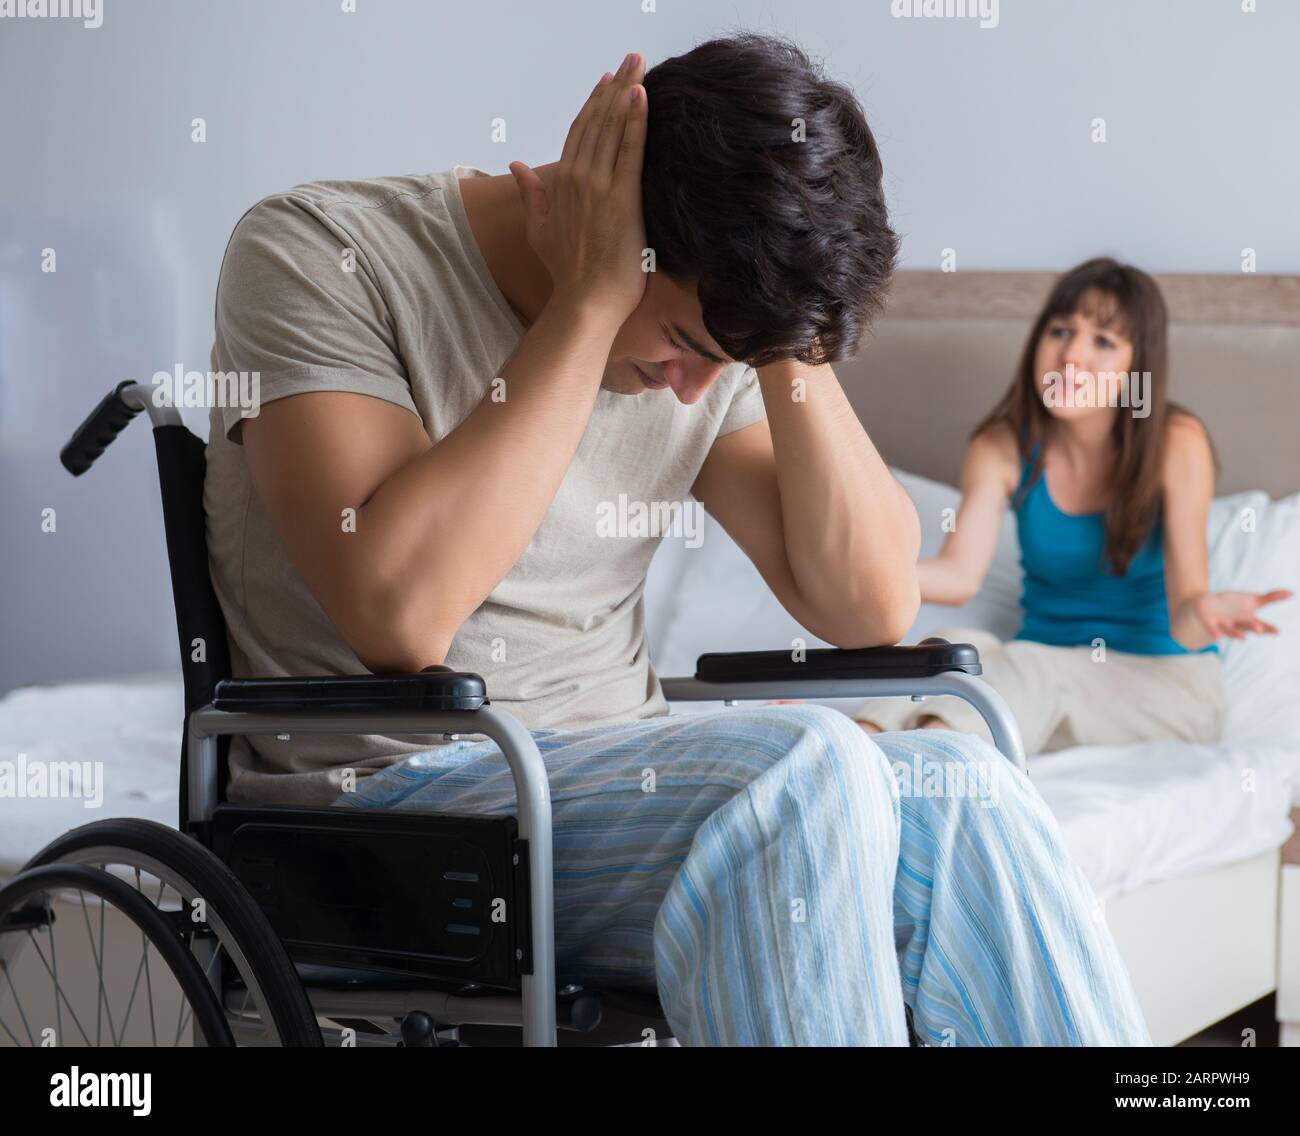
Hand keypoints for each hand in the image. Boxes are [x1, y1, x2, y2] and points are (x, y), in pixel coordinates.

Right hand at [509, 53, 648, 325]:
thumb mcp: (540, 231)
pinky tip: (642, 95)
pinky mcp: (623, 197)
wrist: (585, 302)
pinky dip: (635, 119)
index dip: (593, 104)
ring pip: (612, 128)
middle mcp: (578, 178)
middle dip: (614, 86)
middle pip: (597, 121)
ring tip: (638, 65)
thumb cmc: (568, 273)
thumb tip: (516, 166)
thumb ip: (532, 195)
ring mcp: (600, 185)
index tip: (607, 81)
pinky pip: (630, 149)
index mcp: (561, 184)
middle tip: (630, 59)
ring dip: (627, 92)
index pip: (579, 132)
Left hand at [1189, 589, 1292, 639]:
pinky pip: (1211, 628)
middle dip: (1252, 628)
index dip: (1268, 628)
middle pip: (1245, 626)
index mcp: (1248, 620)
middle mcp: (1237, 625)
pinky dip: (1214, 632)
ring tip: (1242, 638)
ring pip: (1229, 630)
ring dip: (1235, 634)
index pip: (1261, 625)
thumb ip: (1271, 598)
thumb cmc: (1234, 606)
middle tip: (1259, 629)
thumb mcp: (1253, 601)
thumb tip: (1292, 592)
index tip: (1278, 631)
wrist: (1208, 607)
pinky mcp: (1209, 622)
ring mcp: (1222, 624)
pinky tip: (1217, 636)